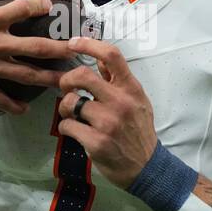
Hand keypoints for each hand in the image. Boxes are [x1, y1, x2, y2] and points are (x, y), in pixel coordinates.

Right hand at [0, 0, 73, 114]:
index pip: (20, 9)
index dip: (38, 6)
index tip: (50, 6)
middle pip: (34, 47)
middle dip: (59, 49)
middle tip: (77, 50)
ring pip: (25, 75)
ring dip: (47, 80)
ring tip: (65, 83)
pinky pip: (0, 98)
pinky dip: (14, 106)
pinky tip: (25, 109)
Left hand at [56, 37, 156, 186]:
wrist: (146, 166)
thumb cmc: (138, 130)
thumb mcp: (136, 100)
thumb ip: (117, 80)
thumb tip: (100, 59)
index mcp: (131, 89)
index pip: (111, 55)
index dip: (88, 44)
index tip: (72, 43)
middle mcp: (120, 102)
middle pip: (82, 75)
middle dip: (66, 80)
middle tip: (66, 88)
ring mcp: (107, 123)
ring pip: (69, 102)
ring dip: (65, 107)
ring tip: (71, 114)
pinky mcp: (96, 142)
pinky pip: (67, 125)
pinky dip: (66, 127)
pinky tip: (74, 131)